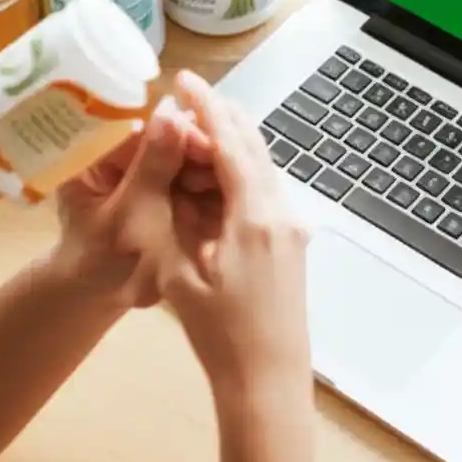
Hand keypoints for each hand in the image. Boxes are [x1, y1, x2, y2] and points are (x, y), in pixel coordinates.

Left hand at [51, 101, 209, 309]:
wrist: (102, 301)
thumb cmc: (103, 263)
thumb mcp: (127, 215)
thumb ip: (150, 167)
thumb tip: (172, 112)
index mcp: (97, 153)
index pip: (142, 127)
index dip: (177, 131)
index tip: (211, 145)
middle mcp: (122, 156)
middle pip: (167, 138)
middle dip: (197, 151)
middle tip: (225, 169)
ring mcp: (144, 174)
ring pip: (184, 158)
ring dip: (208, 170)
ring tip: (228, 187)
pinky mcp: (163, 193)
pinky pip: (191, 180)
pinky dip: (209, 188)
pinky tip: (229, 195)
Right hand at [160, 72, 312, 391]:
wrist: (267, 379)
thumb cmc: (220, 335)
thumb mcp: (180, 274)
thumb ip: (175, 218)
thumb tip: (169, 175)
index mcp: (254, 218)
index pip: (231, 144)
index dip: (206, 108)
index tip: (184, 81)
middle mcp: (281, 214)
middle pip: (254, 147)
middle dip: (221, 116)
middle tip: (188, 93)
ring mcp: (292, 228)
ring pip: (262, 168)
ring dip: (231, 143)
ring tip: (195, 126)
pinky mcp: (291, 243)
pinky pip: (265, 191)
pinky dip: (240, 172)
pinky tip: (216, 172)